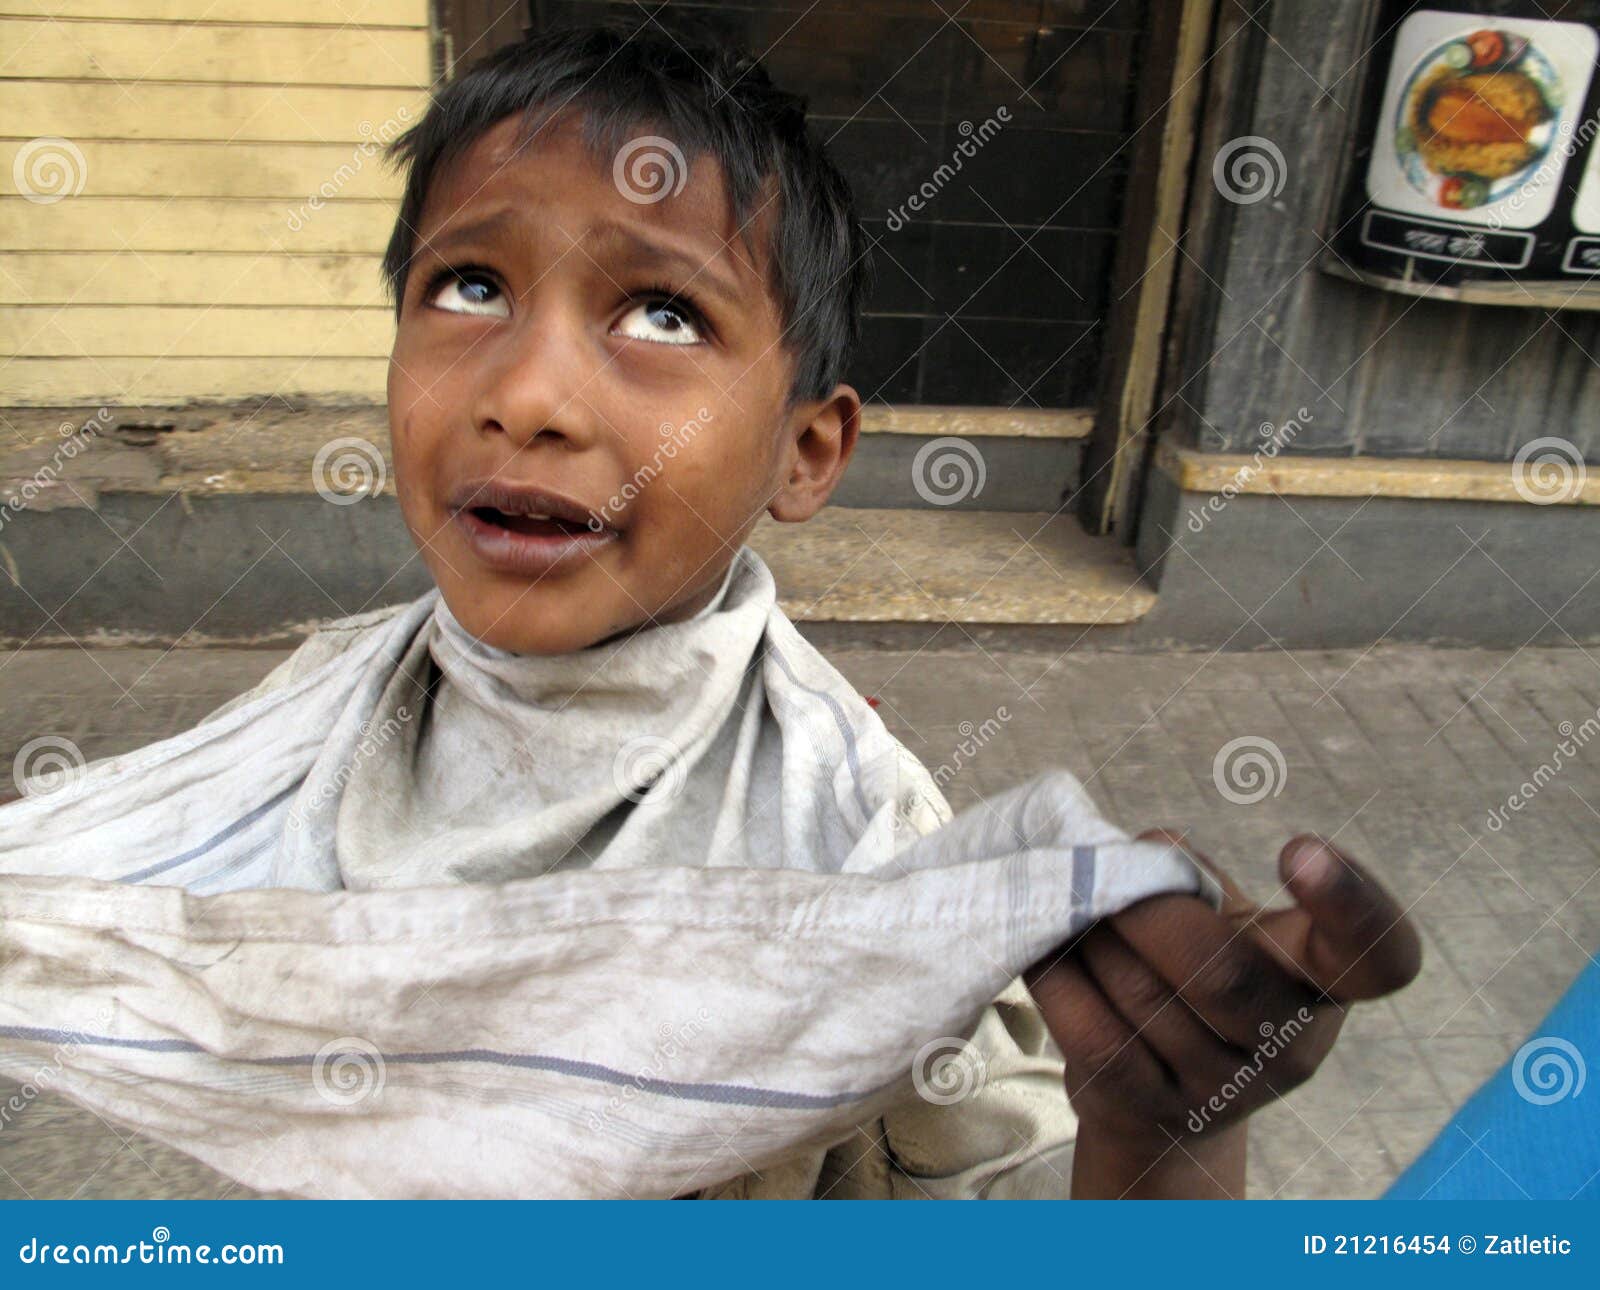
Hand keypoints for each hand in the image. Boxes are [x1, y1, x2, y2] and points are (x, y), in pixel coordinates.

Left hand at [1024, 832, 1421, 1196]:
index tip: (1298, 847)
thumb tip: (1134, 860)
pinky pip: (1092, 1033)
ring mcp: (1221, 1092)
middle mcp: (1290, 1046)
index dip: (1351, 902)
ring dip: (1094, 935)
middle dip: (1149, 913)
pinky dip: (1060, 978)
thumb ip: (1195, 883)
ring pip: (1143, 996)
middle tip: (1109, 875)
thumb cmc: (1201, 975)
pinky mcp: (1148, 1111)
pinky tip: (1047, 948)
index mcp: (1323, 981)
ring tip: (1074, 907)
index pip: (1379, 958)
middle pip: (1224, 974)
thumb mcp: (1225, 925)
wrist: (1163, 1099)